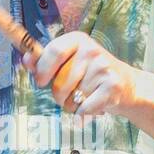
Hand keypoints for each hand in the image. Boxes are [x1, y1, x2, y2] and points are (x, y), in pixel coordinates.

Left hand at [21, 31, 136, 115]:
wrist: (127, 86)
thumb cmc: (90, 75)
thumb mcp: (68, 62)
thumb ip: (44, 61)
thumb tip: (26, 58)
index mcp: (77, 40)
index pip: (53, 51)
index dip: (42, 70)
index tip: (41, 82)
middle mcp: (91, 50)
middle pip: (59, 82)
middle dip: (59, 96)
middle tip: (70, 94)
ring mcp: (103, 67)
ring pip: (72, 98)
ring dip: (73, 106)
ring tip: (86, 97)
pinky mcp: (113, 86)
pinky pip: (85, 108)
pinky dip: (84, 114)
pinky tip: (95, 105)